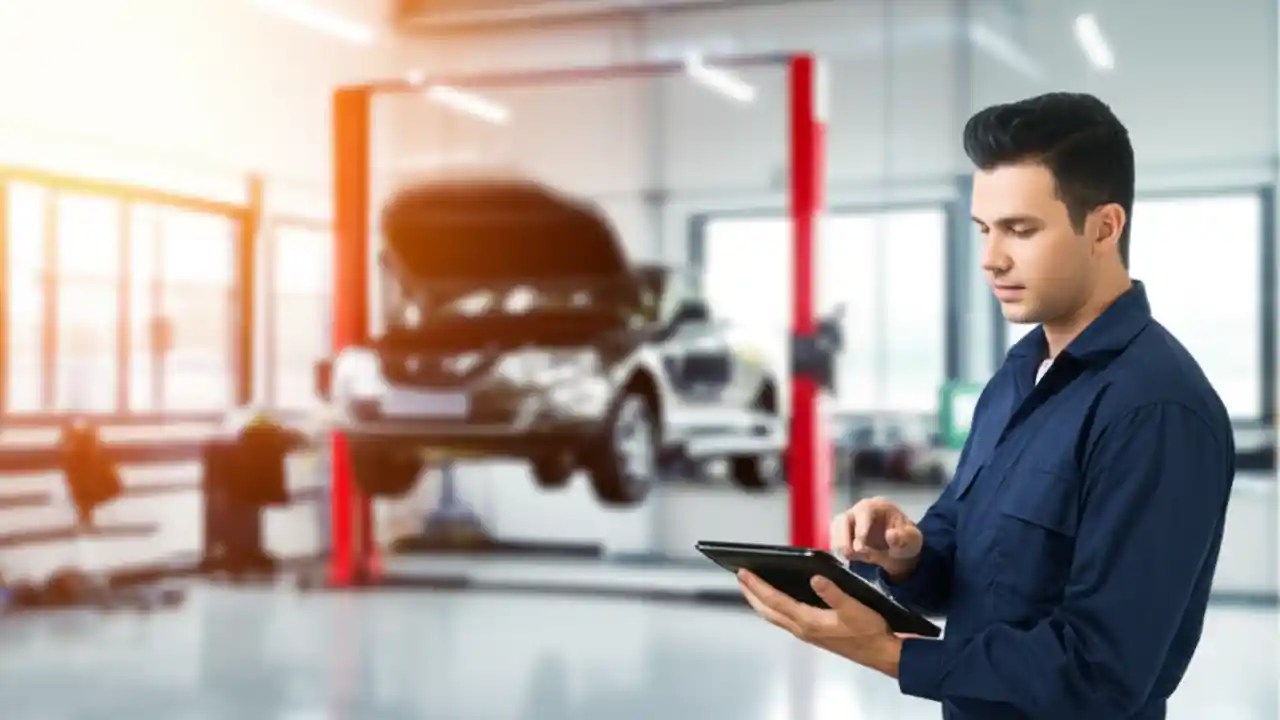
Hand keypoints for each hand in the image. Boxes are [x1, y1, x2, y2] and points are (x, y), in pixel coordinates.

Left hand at [737, 569, 901, 677]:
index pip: (775, 601)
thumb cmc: (869, 630)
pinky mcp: (812, 634)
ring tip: (751, 587)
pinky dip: (772, 608)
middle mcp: (802, 629)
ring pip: (773, 617)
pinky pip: (783, 620)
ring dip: (759, 601)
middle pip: (767, 611)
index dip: (757, 586)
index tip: (743, 572)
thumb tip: (815, 578)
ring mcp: (806, 633)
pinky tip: (774, 601)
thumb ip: (834, 593)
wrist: (880, 653)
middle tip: (740, 576)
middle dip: (751, 593)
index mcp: (808, 621)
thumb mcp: (854, 608)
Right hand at [830, 497, 923, 580]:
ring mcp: (850, 522)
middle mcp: (859, 511)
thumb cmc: (906, 540)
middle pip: (844, 518)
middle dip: (844, 537)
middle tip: (849, 554)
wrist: (901, 550)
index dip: (860, 527)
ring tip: (848, 557)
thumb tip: (890, 535)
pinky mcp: (843, 534)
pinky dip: (837, 548)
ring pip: (836, 527)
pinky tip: (847, 558)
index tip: (861, 546)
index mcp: (877, 506)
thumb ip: (903, 538)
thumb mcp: (912, 540)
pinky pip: (834, 538)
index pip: (864, 510)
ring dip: (839, 543)